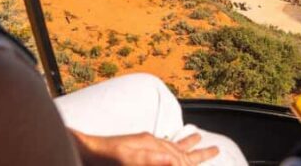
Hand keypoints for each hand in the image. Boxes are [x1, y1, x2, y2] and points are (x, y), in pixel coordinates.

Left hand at [72, 130, 219, 164]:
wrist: (84, 149)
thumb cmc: (104, 157)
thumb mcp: (128, 160)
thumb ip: (151, 160)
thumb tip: (175, 159)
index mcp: (152, 146)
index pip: (180, 159)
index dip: (193, 163)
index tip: (211, 159)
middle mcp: (151, 142)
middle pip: (180, 149)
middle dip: (198, 151)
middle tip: (216, 148)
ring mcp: (143, 144)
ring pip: (171, 146)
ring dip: (186, 145)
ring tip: (198, 137)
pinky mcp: (135, 148)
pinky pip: (159, 148)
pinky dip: (170, 149)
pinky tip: (169, 149)